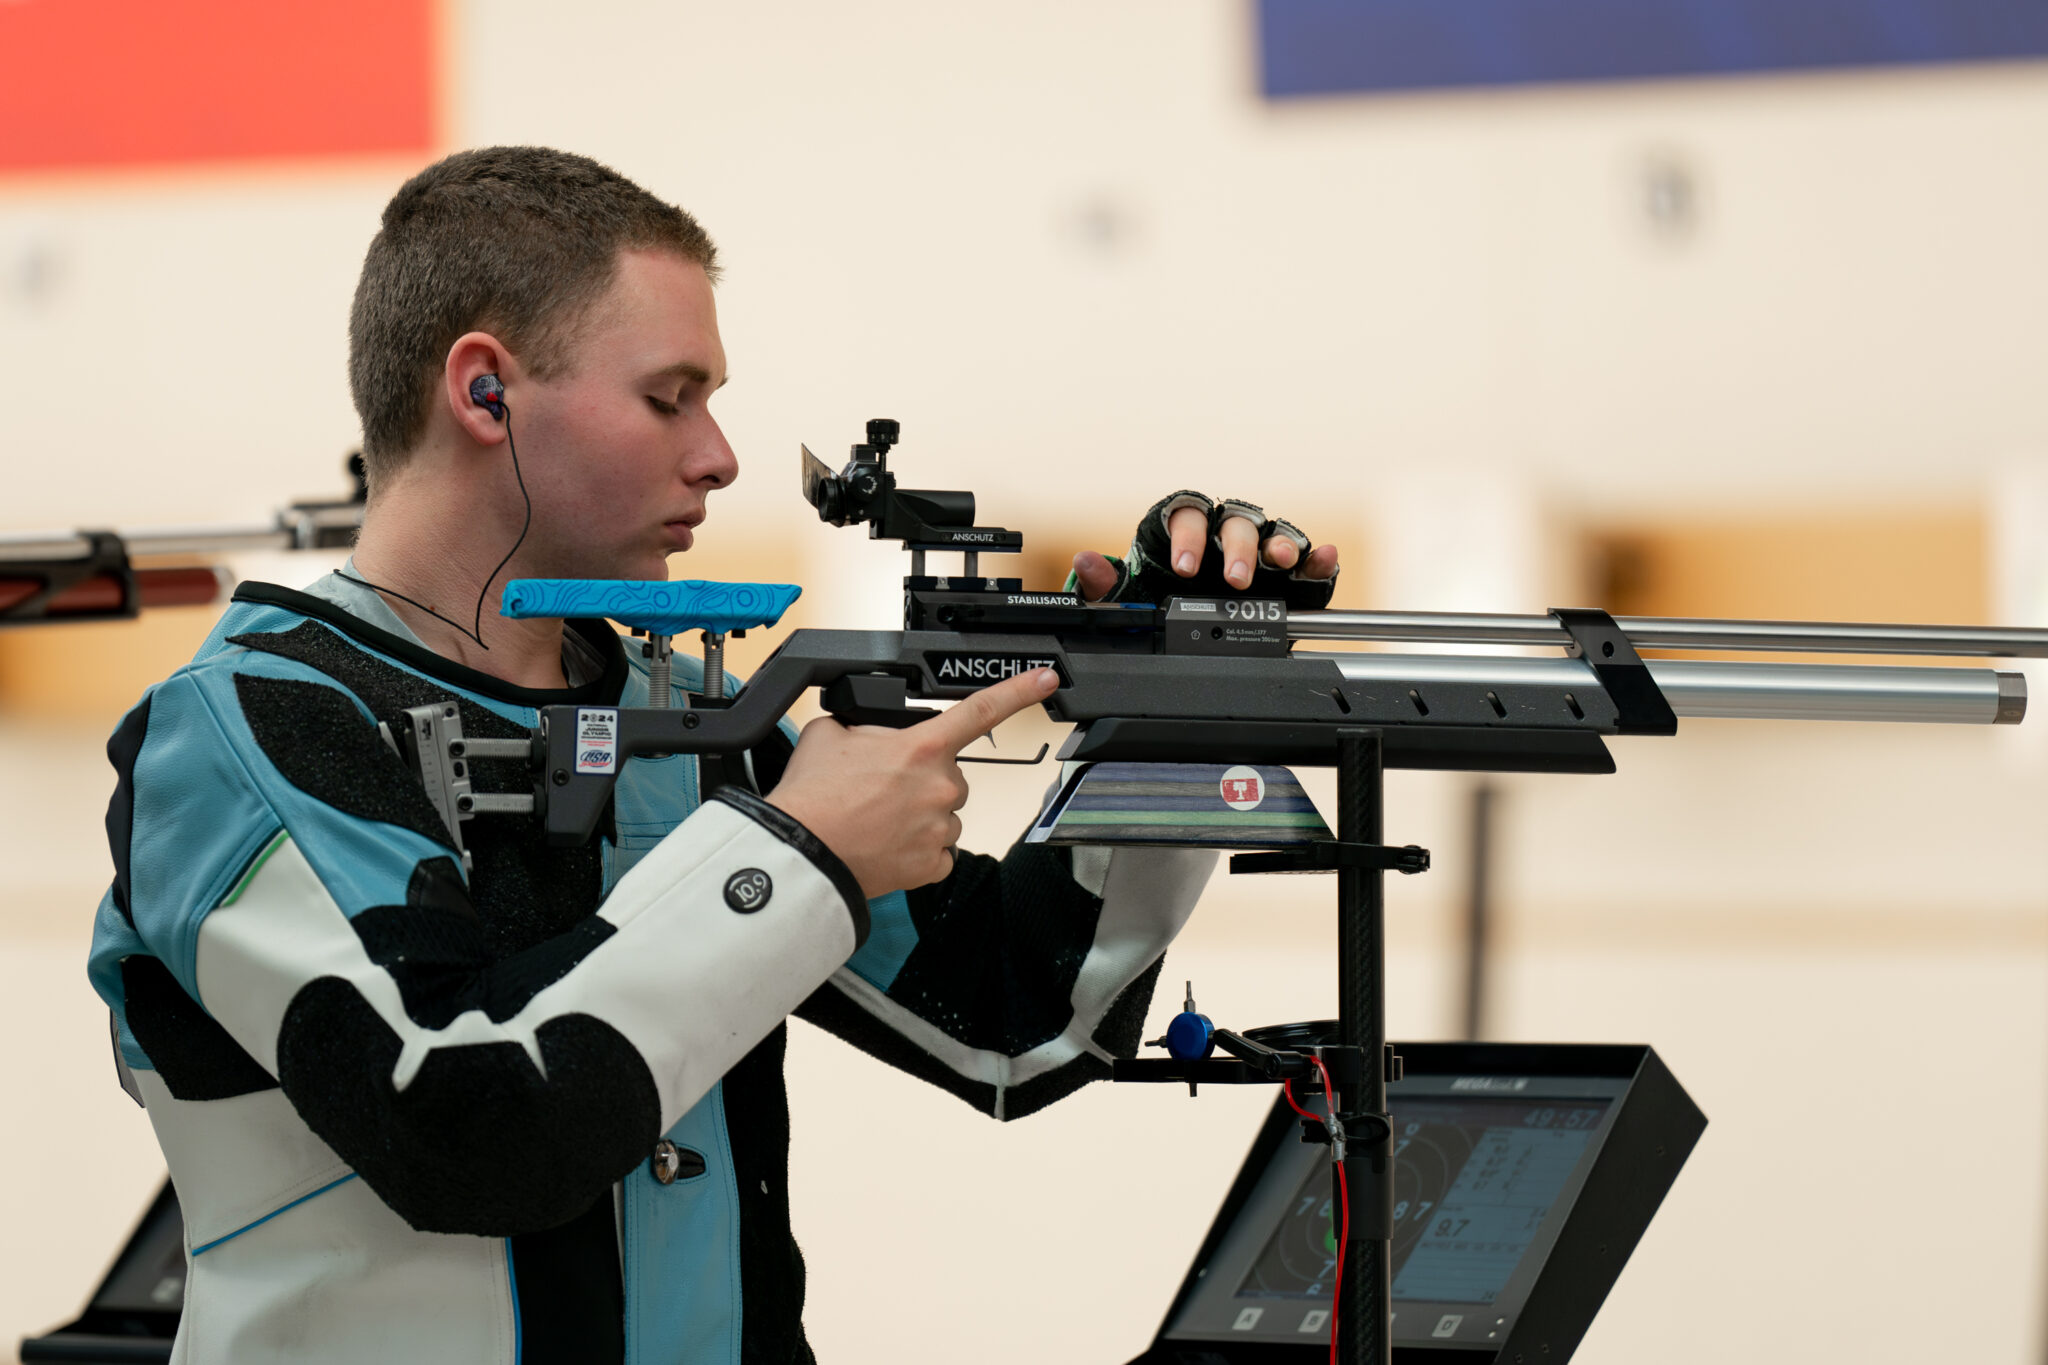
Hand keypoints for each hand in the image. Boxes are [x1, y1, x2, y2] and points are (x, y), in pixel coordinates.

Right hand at [765, 667, 1059, 897]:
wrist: (801, 853)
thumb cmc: (812, 798)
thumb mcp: (829, 734)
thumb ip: (862, 725)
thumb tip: (866, 730)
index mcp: (922, 747)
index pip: (981, 710)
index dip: (1019, 691)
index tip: (1045, 680)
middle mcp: (941, 785)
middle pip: (950, 775)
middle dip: (922, 779)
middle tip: (880, 790)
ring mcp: (941, 827)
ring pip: (945, 815)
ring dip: (920, 815)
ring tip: (877, 820)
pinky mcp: (933, 863)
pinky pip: (938, 852)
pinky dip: (918, 849)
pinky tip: (888, 844)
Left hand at [1071, 505, 1341, 601]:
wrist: (1191, 619)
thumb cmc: (1163, 594)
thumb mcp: (1132, 595)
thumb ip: (1108, 583)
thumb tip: (1083, 564)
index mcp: (1185, 529)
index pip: (1186, 516)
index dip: (1187, 537)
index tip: (1183, 567)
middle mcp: (1224, 531)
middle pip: (1235, 522)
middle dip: (1236, 547)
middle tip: (1234, 578)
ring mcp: (1259, 549)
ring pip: (1271, 534)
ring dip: (1279, 544)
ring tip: (1281, 561)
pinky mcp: (1288, 573)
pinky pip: (1307, 559)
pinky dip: (1318, 558)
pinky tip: (1325, 557)